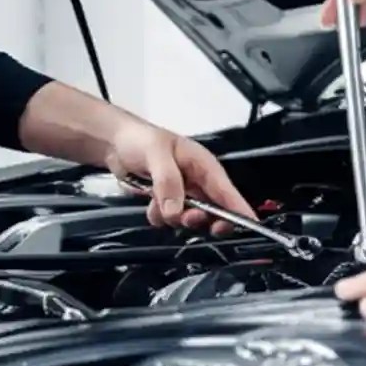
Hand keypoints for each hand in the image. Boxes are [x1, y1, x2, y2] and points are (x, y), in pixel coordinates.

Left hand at [18, 81, 255, 234]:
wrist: (115, 144)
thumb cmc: (140, 140)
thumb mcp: (156, 154)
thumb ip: (168, 182)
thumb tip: (177, 211)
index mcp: (203, 165)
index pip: (227, 191)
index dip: (240, 209)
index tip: (250, 225)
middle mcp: (198, 182)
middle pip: (214, 211)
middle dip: (201, 218)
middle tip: (188, 217)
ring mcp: (184, 194)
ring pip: (191, 218)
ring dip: (176, 218)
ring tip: (160, 205)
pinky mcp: (169, 203)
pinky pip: (170, 220)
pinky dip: (160, 217)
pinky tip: (150, 204)